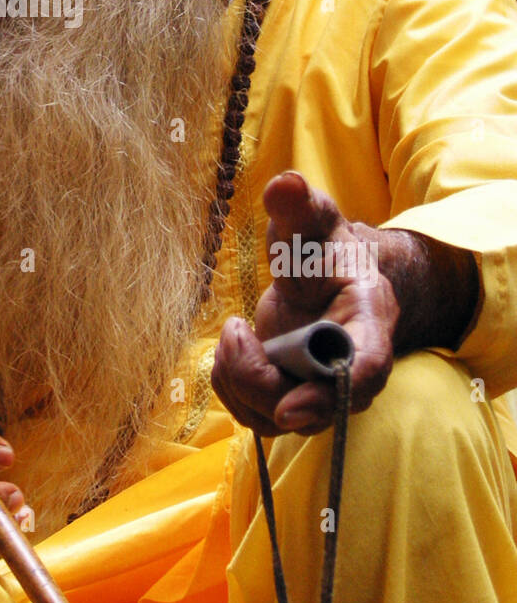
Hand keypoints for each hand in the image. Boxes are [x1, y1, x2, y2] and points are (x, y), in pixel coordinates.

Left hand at [212, 172, 399, 436]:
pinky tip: (234, 347)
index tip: (290, 407)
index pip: (366, 369)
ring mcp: (321, 391)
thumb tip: (285, 183)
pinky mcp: (291, 399)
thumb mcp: (313, 222)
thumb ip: (301, 206)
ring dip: (239, 380)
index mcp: (370, 323)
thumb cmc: (323, 247)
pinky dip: (232, 385)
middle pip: (312, 405)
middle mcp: (352, 370)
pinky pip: (255, 415)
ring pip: (277, 418)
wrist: (324, 274)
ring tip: (234, 330)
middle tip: (235, 328)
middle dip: (260, 379)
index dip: (330, 393)